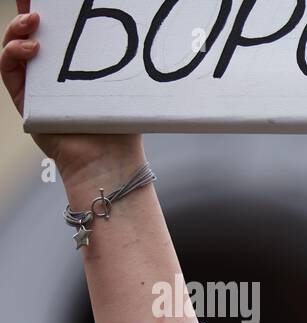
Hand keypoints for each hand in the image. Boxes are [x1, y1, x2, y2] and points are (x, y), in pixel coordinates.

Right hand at [1, 2, 142, 182]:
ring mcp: (35, 86)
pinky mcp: (23, 99)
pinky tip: (31, 49)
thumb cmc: (121, 127)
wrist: (106, 161)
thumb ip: (116, 60)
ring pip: (15, 46)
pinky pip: (8, 68)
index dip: (52, 10)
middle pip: (32, 34)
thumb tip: (132, 27)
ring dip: (17, 29)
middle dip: (28, 10)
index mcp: (76, 68)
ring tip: (34, 20)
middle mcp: (52, 75)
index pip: (61, 33)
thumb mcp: (122, 86)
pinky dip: (13, 54)